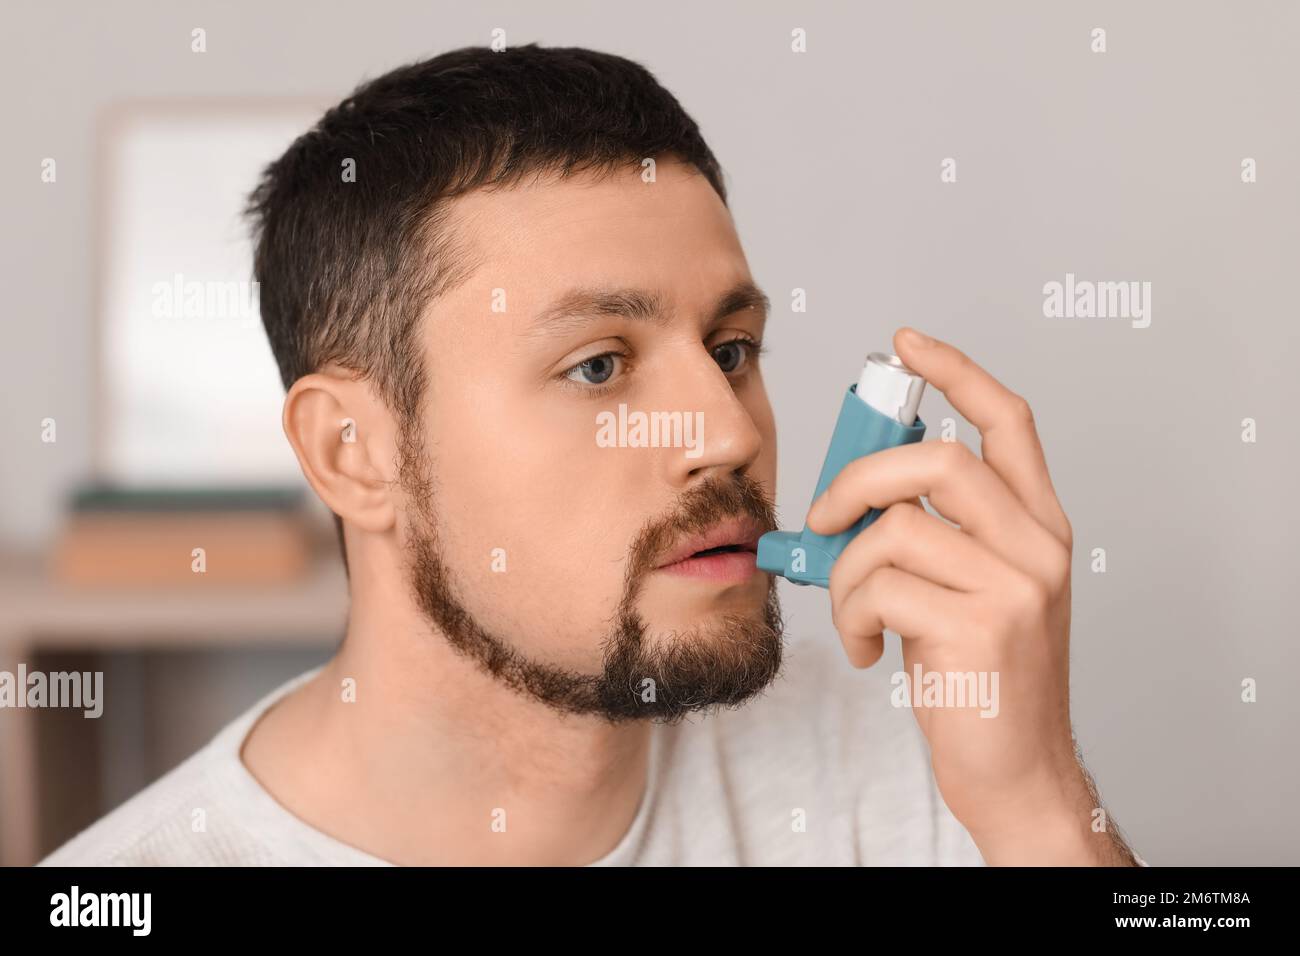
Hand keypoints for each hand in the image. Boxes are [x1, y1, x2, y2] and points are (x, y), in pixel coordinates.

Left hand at [807, 327, 1133, 864]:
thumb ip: (929, 533)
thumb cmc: (976, 678)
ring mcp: (1018, 584)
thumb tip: (850, 495)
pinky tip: (871, 651)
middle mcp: (1039, 545)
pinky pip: (881, 588)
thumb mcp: (962, 589)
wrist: (1014, 769)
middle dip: (857, 480)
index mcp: (1038, 526)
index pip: (1008, 421)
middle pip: (937, 459)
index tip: (907, 343)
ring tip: (856, 617)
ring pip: (892, 531)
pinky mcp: (986, 626)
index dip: (956, 371)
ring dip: (846, 576)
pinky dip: (854, 618)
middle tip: (824, 519)